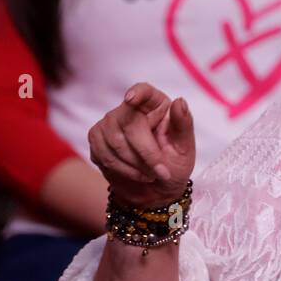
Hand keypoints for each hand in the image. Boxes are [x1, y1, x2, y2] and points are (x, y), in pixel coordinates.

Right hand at [88, 82, 195, 210]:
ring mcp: (110, 123)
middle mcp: (130, 109)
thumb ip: (183, 125)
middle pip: (129, 123)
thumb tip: (180, 101)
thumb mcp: (184, 147)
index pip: (144, 91)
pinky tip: (136, 174)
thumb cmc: (174, 164)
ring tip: (151, 174)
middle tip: (161, 172)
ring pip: (115, 141)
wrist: (156, 190)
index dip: (137, 93)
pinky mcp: (96, 140)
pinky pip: (103, 154)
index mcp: (155, 105)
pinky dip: (122, 170)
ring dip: (135, 164)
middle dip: (146, 152)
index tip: (131, 99)